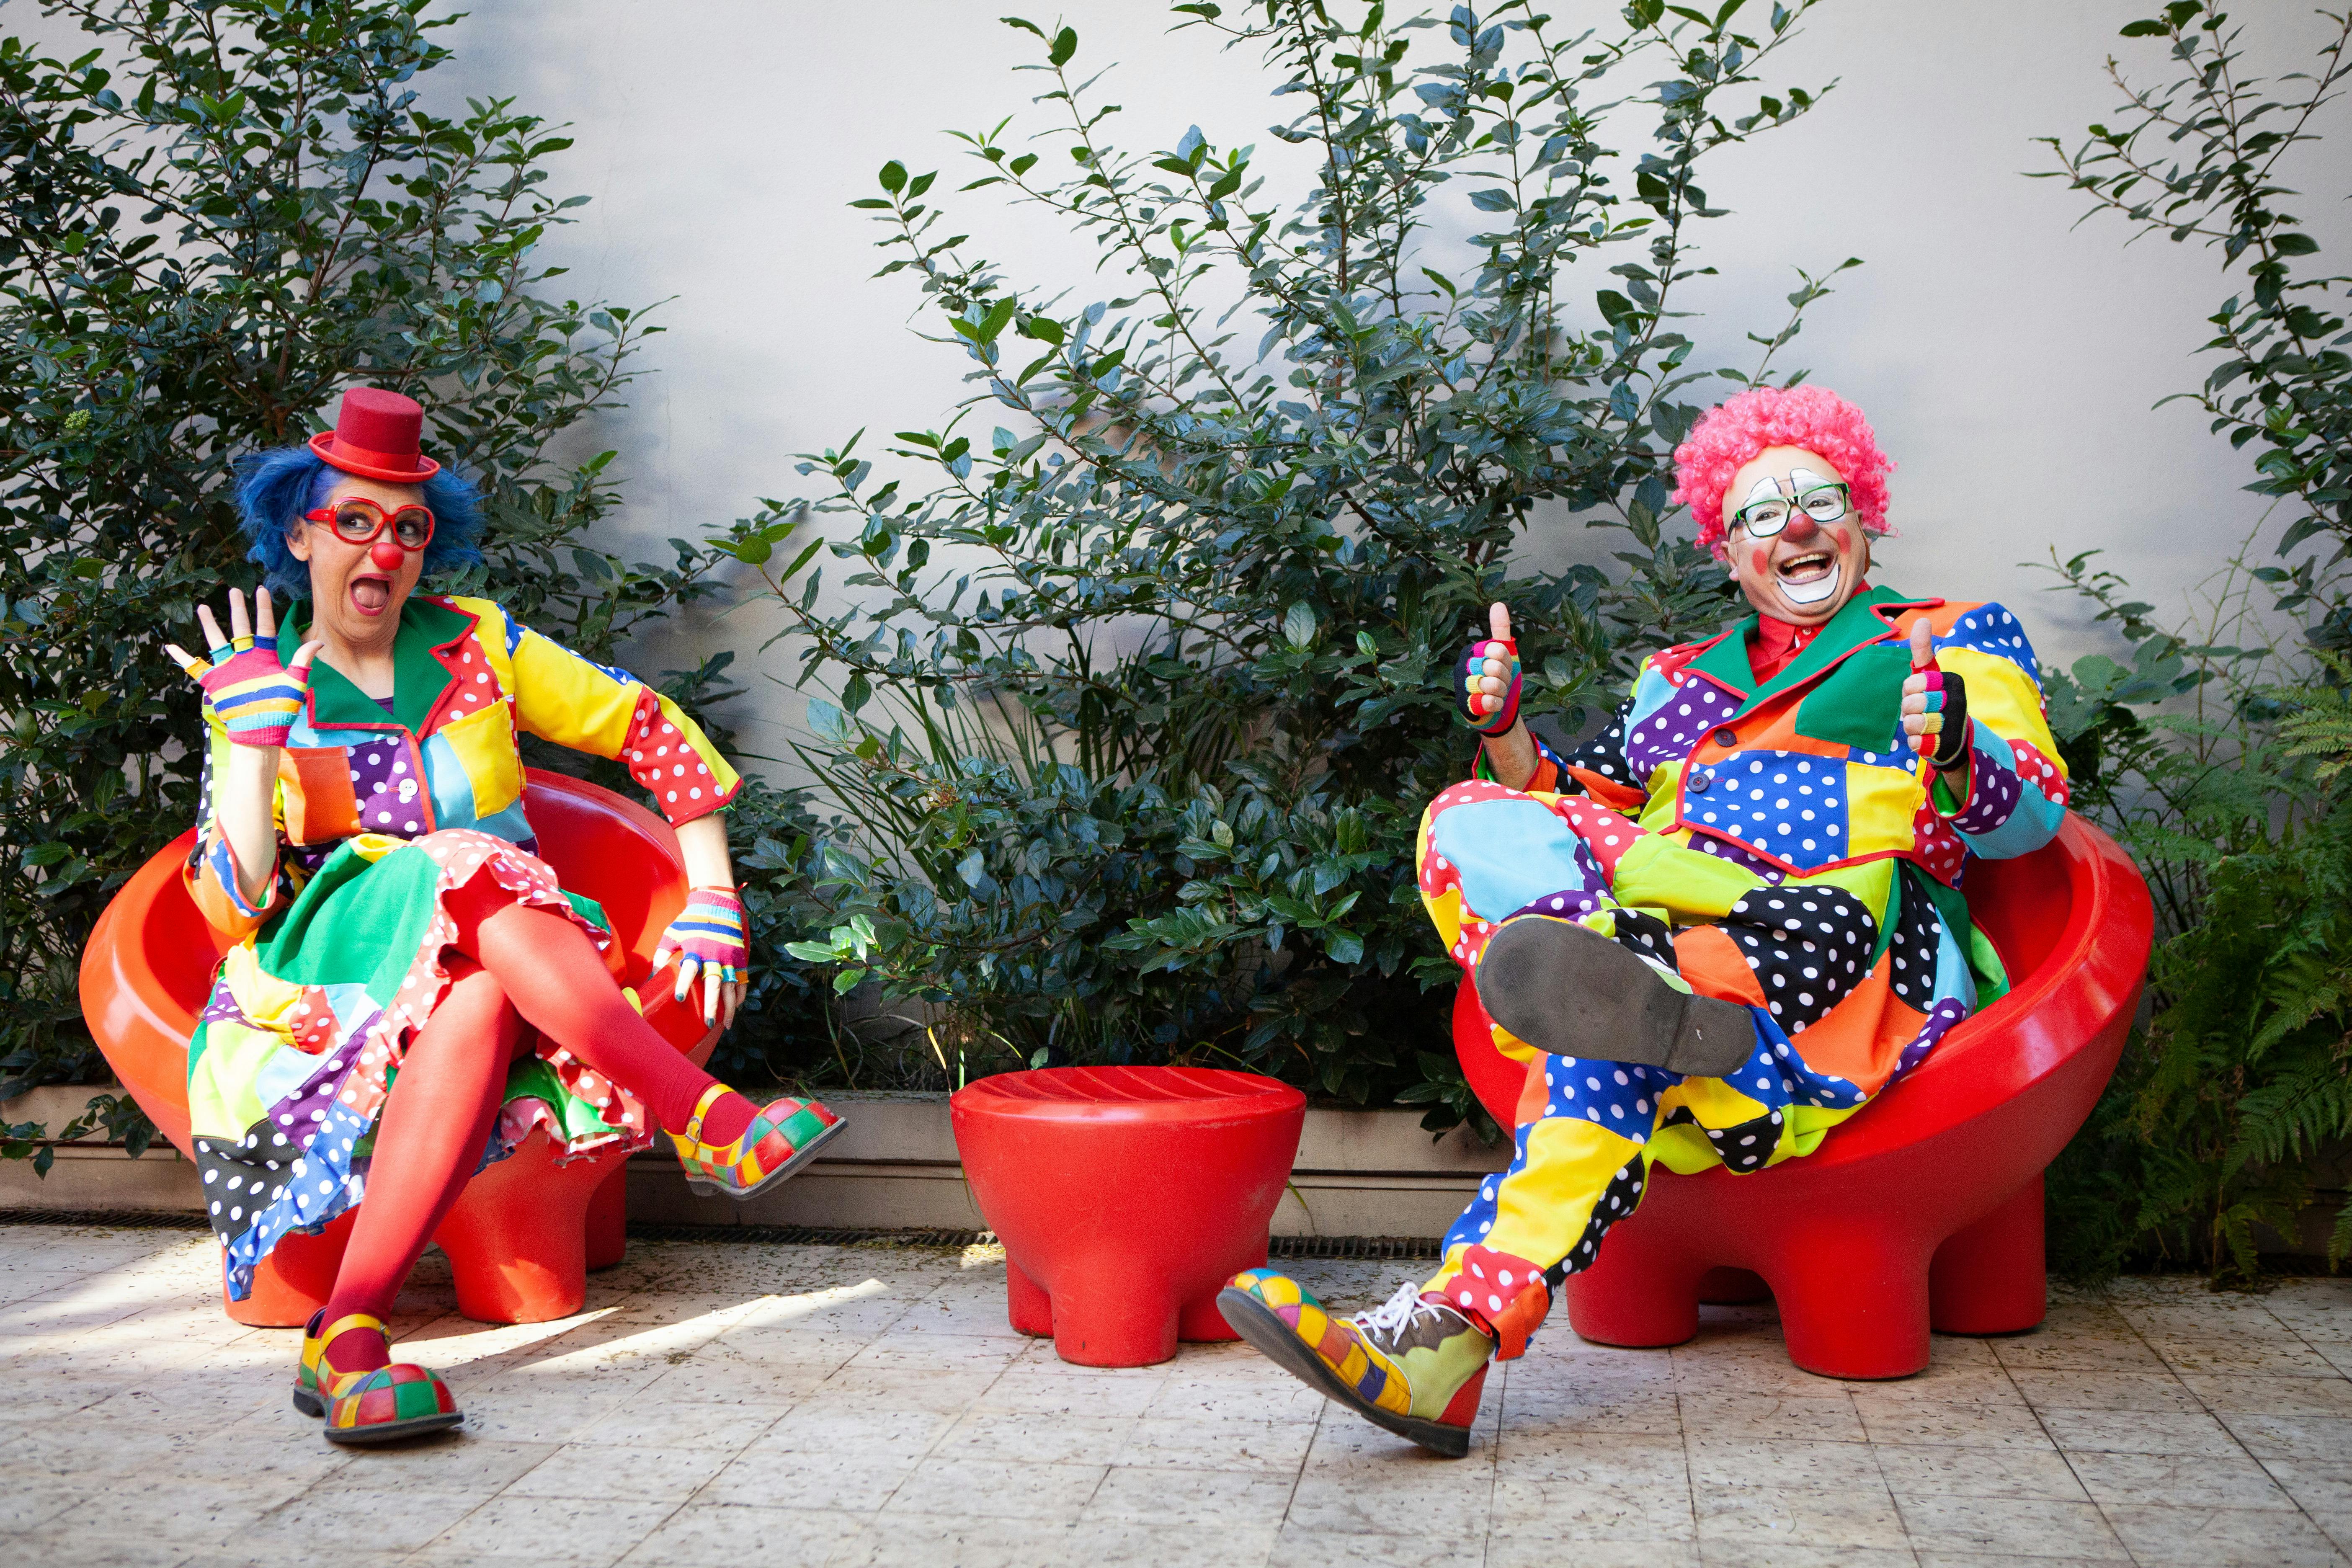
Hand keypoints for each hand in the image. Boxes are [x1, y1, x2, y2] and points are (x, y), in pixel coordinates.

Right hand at [164, 587, 321, 748]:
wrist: (261, 730)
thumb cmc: (280, 709)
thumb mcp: (294, 684)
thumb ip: (302, 662)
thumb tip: (319, 642)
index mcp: (265, 657)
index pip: (264, 627)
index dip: (263, 609)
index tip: (261, 590)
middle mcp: (246, 659)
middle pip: (240, 629)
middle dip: (237, 610)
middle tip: (234, 590)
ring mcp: (229, 669)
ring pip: (217, 641)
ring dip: (210, 625)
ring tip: (204, 607)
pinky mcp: (215, 681)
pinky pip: (194, 667)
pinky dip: (182, 658)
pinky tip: (170, 647)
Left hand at [652, 885, 748, 1029]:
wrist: (717, 904)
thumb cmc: (691, 921)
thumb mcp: (673, 934)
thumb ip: (662, 955)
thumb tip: (651, 977)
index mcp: (695, 949)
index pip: (689, 970)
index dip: (683, 984)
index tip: (679, 999)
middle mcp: (714, 956)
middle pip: (714, 984)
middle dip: (712, 1005)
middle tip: (709, 1023)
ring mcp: (729, 958)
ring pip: (731, 987)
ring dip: (729, 1007)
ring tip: (725, 1025)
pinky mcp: (739, 959)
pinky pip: (742, 981)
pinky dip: (740, 995)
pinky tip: (735, 1007)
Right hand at [1452, 602, 1521, 735]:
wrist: (1499, 709)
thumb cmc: (1500, 678)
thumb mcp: (1504, 653)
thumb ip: (1500, 630)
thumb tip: (1498, 604)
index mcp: (1470, 653)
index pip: (1497, 650)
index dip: (1506, 661)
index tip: (1504, 667)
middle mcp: (1462, 668)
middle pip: (1495, 667)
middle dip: (1505, 678)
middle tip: (1501, 682)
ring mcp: (1462, 687)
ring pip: (1492, 685)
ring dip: (1501, 692)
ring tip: (1497, 694)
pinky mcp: (1465, 706)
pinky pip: (1488, 701)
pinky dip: (1496, 704)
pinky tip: (1493, 704)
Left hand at [1899, 617, 1970, 772]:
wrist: (1954, 737)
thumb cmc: (1937, 700)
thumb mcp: (1931, 674)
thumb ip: (1923, 649)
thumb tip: (1921, 620)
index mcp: (1952, 681)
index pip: (1913, 683)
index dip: (1909, 689)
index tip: (1919, 691)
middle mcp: (1958, 702)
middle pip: (1911, 704)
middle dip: (1909, 709)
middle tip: (1920, 710)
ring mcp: (1954, 725)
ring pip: (1913, 724)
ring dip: (1911, 726)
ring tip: (1923, 725)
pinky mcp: (1948, 746)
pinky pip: (1916, 743)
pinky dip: (1915, 742)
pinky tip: (1925, 739)